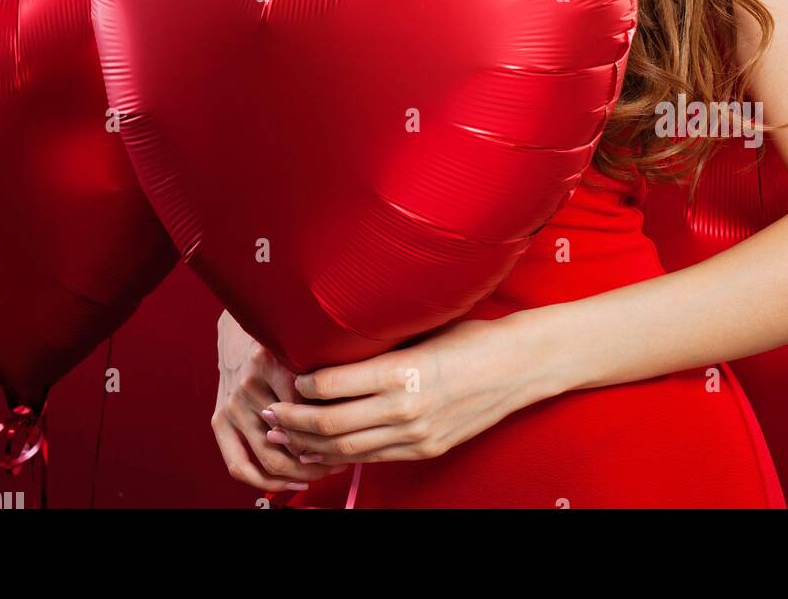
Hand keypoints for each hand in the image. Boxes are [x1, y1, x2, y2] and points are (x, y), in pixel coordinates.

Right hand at [211, 309, 349, 492]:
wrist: (240, 337)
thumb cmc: (281, 346)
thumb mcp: (304, 347)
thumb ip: (326, 370)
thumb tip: (357, 401)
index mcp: (270, 362)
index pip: (306, 408)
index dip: (331, 429)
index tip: (351, 435)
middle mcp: (248, 385)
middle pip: (288, 438)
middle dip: (318, 458)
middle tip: (340, 461)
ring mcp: (232, 406)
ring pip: (268, 458)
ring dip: (298, 473)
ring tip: (320, 473)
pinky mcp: (219, 421)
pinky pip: (239, 466)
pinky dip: (266, 482)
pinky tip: (290, 483)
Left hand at [262, 316, 549, 464]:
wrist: (518, 366)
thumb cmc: (470, 336)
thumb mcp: (422, 329)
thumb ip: (382, 342)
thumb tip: (338, 337)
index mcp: (401, 370)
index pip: (332, 386)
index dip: (302, 386)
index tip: (287, 376)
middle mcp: (405, 407)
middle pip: (332, 424)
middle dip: (293, 421)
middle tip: (269, 413)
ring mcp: (416, 434)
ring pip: (347, 449)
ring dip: (309, 444)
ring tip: (284, 435)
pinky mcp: (425, 448)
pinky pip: (372, 459)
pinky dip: (340, 457)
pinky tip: (320, 452)